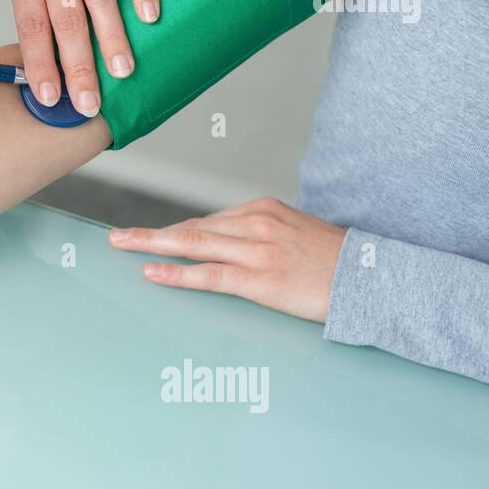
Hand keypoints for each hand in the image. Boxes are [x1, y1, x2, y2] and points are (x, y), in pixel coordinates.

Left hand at [3, 0, 159, 116]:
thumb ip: (38, 16)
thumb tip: (52, 72)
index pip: (32, 29)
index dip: (40, 65)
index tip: (49, 97)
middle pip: (66, 21)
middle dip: (79, 66)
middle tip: (89, 101)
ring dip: (112, 37)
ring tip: (122, 72)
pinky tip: (149, 16)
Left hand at [108, 197, 346, 322]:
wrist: (371, 279)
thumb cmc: (333, 261)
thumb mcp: (294, 233)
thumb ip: (260, 235)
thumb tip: (229, 244)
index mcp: (262, 209)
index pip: (208, 222)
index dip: (175, 232)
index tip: (151, 237)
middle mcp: (255, 223)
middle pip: (191, 227)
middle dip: (150, 233)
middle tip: (116, 236)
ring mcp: (256, 250)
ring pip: (192, 244)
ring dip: (151, 245)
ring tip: (122, 246)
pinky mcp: (260, 279)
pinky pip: (208, 274)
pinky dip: (176, 272)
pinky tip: (152, 272)